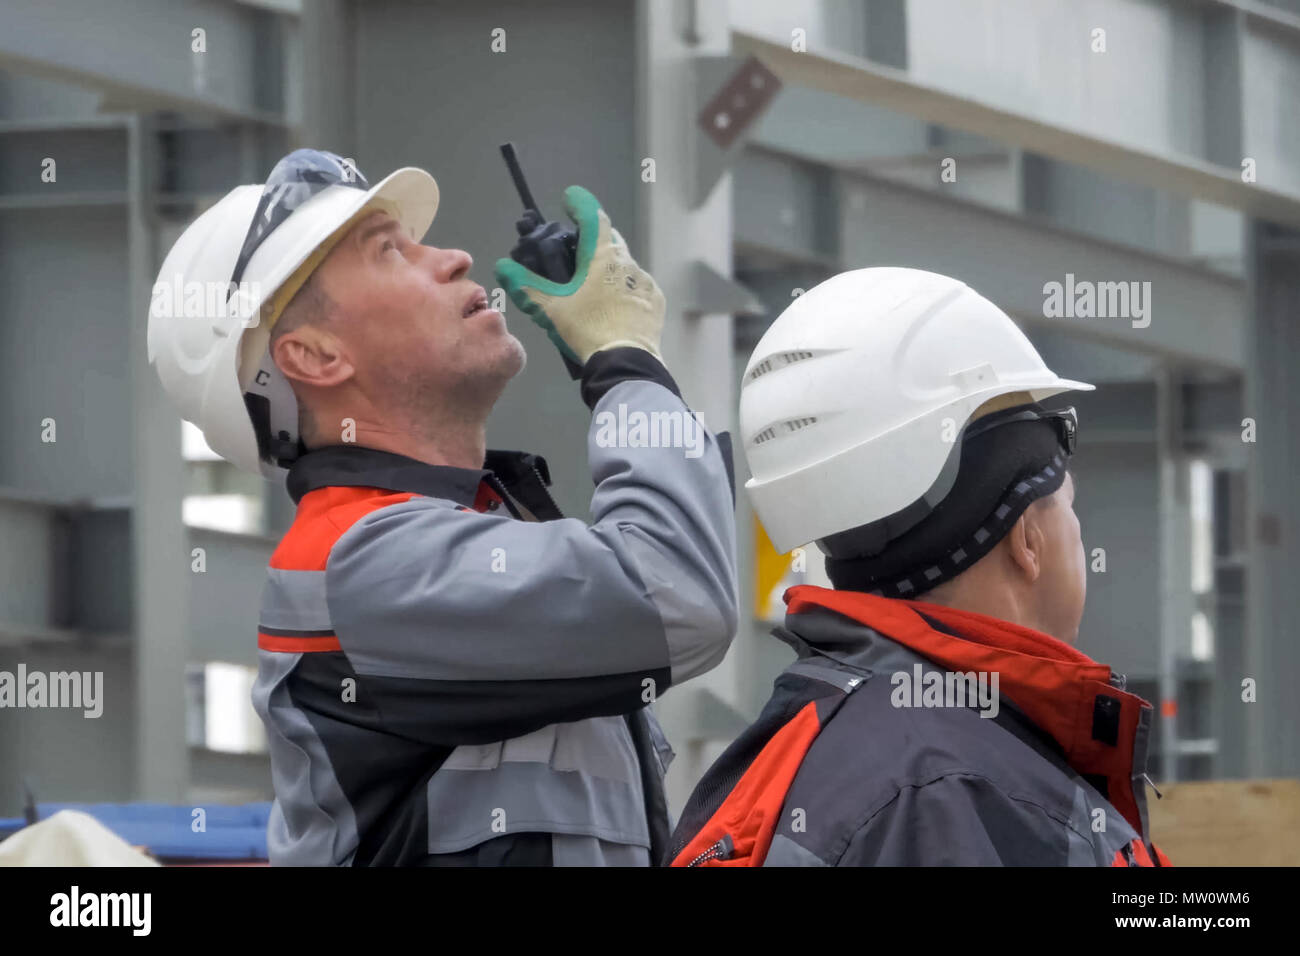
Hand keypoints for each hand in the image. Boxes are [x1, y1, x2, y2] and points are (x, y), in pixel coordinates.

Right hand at [495, 185, 664, 366]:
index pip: (593, 216)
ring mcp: (646, 282)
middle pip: (610, 240)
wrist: (626, 364)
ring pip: (626, 265)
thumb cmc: (588, 330)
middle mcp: (628, 262)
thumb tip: (502, 266)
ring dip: (610, 269)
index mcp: (603, 257)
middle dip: (594, 240)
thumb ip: (526, 286)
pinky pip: (639, 287)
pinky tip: (616, 307)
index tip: (570, 201)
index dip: (580, 204)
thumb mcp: (551, 309)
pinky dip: (627, 290)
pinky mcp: (656, 302)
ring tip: (595, 289)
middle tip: (577, 253)